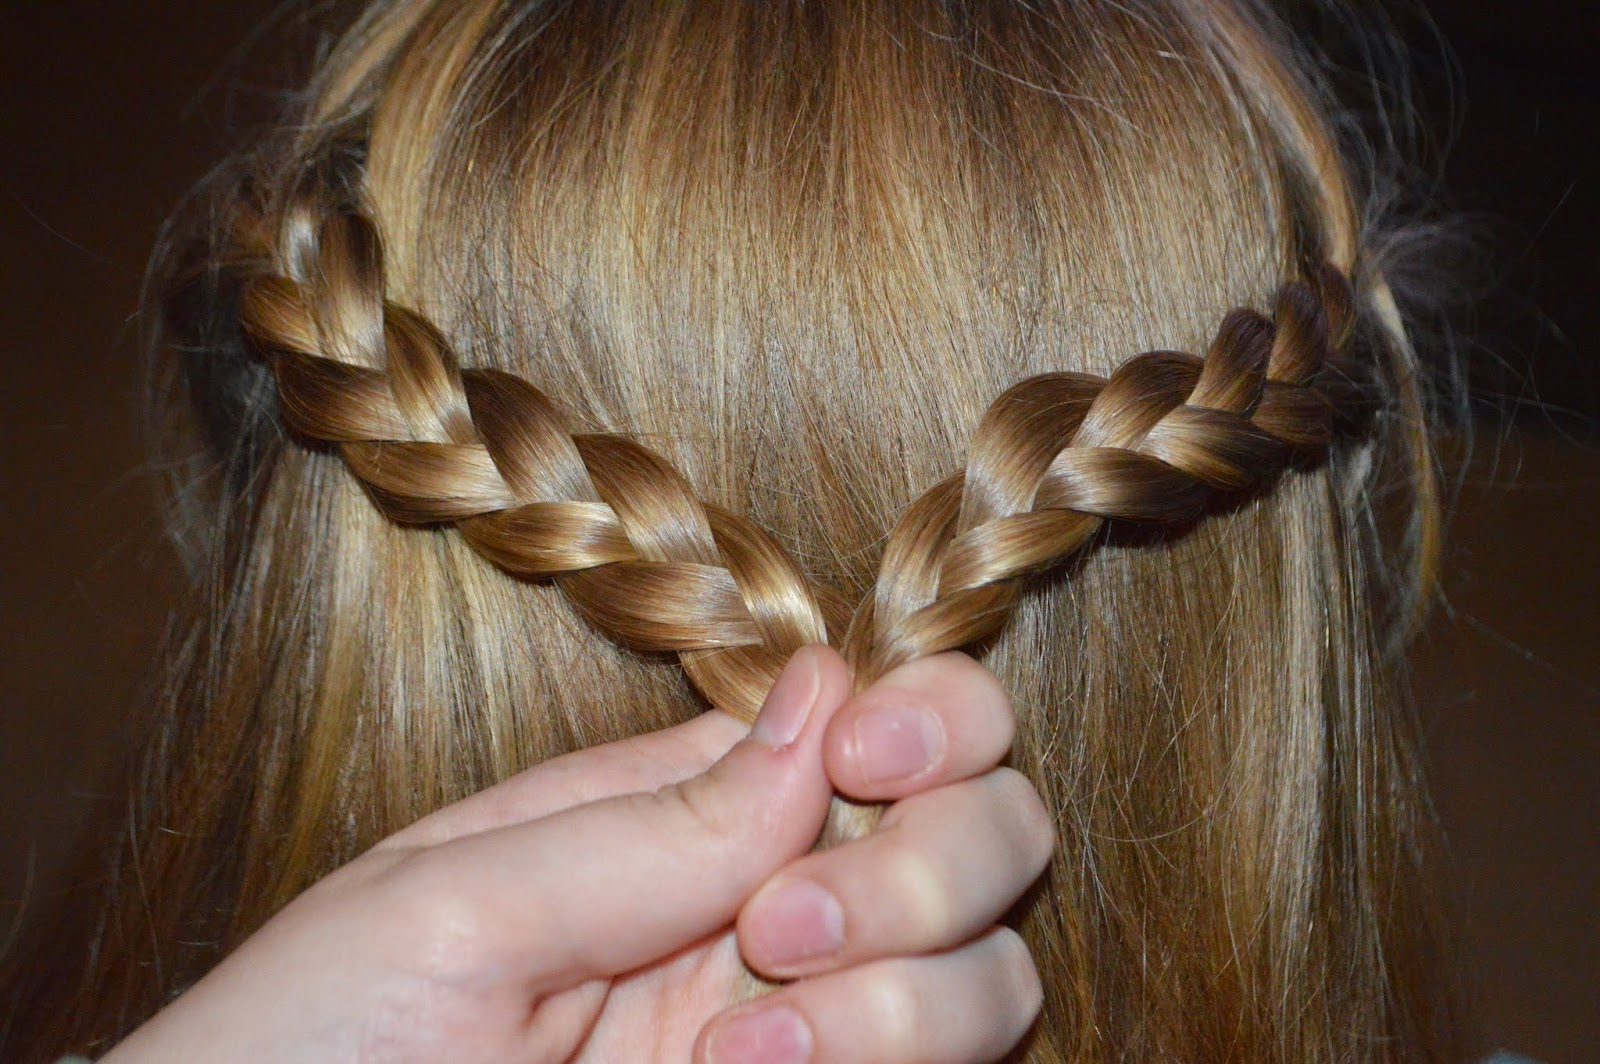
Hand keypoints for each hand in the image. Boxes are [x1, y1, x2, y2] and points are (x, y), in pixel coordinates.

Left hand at [101, 645, 1051, 1062]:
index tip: (864, 761)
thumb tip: (827, 691)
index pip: (882, 721)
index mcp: (684, 813)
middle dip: (930, 863)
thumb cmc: (315, 1040)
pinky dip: (892, 1063)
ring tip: (743, 1039)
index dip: (925, 720)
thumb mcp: (454, 903)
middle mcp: (767, 908)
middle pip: (983, 832)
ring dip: (907, 994)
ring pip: (988, 973)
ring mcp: (806, 1026)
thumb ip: (651, 819)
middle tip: (780, 922)